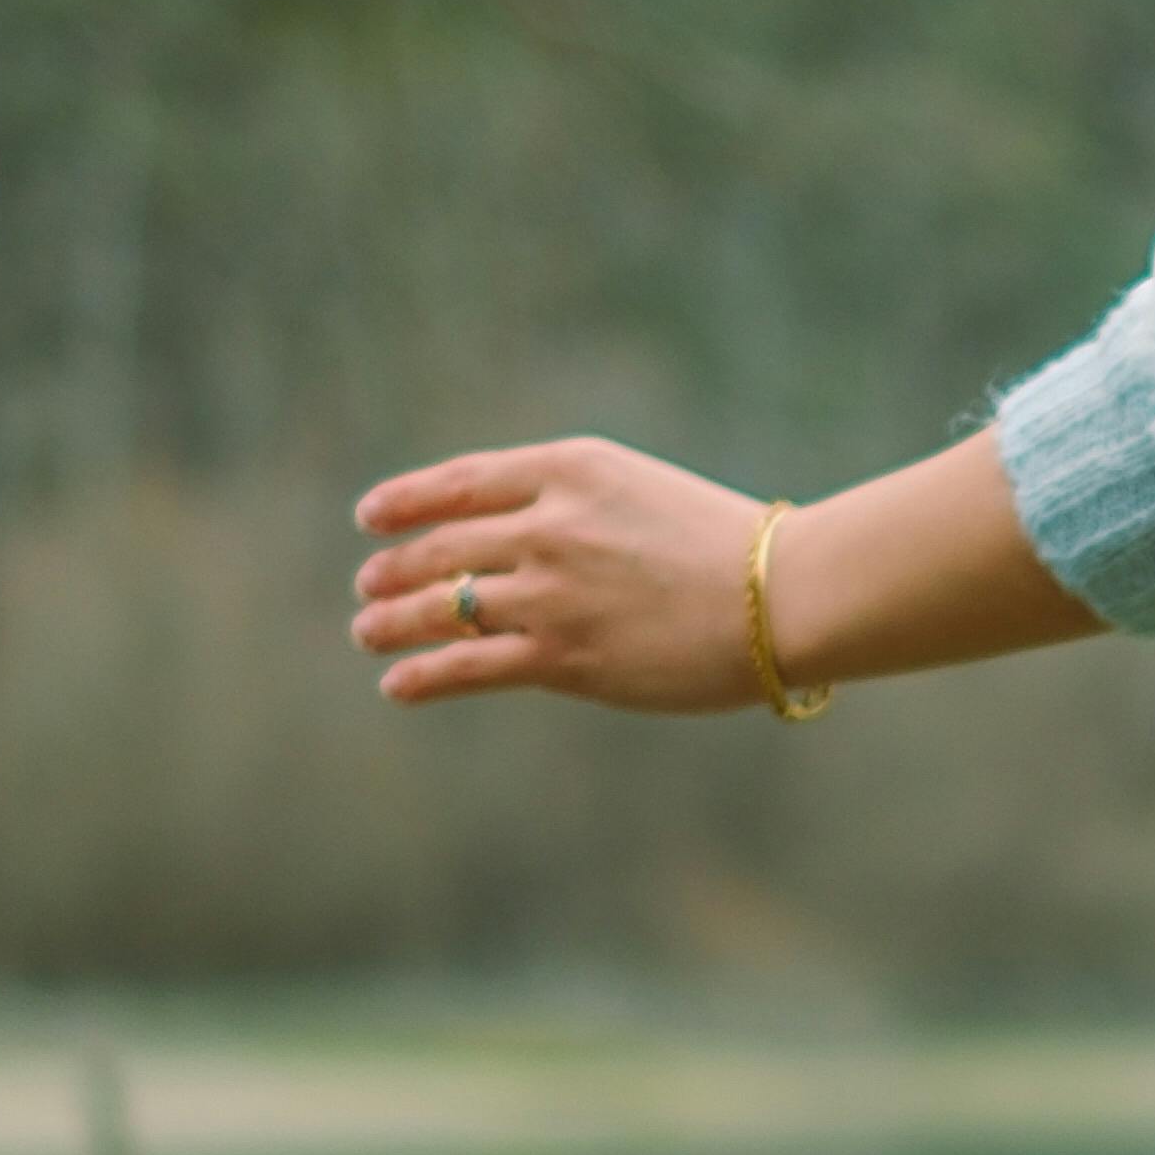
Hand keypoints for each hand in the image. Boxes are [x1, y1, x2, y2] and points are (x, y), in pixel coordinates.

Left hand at [352, 438, 764, 709]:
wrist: (786, 596)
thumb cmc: (734, 549)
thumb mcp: (643, 494)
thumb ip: (578, 508)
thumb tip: (519, 546)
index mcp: (571, 469)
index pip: (461, 482)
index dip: (406, 501)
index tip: (371, 516)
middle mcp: (549, 523)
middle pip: (442, 545)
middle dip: (394, 568)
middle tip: (368, 585)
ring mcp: (552, 591)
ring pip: (443, 605)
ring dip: (394, 622)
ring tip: (368, 633)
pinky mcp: (564, 655)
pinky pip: (469, 666)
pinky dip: (423, 676)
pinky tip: (398, 686)